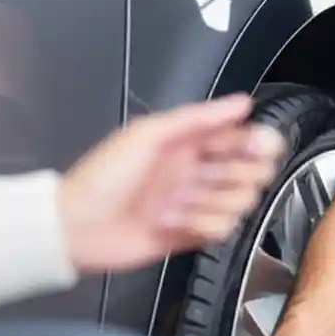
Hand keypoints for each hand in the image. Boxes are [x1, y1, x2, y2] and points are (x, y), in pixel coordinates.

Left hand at [59, 94, 284, 271]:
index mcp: (189, 143)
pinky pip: (224, 228)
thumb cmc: (102, 177)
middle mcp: (198, 172)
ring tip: (179, 201)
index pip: (242, 137)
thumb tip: (240, 102)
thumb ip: (197, 118)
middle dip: (242, 173)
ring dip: (214, 201)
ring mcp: (197, 203)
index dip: (258, 141)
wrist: (76, 227)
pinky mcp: (193, 233)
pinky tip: (174, 221)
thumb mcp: (147, 135)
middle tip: (213, 176)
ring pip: (242, 200)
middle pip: (252, 169)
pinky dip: (203, 224)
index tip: (258, 146)